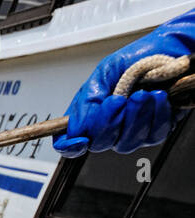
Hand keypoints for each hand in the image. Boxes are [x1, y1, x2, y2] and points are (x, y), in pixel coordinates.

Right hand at [53, 11, 194, 155]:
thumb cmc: (139, 57)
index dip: (70, 146)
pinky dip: (157, 115)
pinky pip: (153, 135)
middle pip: (99, 144)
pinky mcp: (155, 130)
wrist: (173, 48)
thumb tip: (76, 127)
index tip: (80, 139)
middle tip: (119, 99)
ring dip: (136, 116)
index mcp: (89, 113)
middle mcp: (109, 126)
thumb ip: (87, 101)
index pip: (68, 141)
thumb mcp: (104, 72)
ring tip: (144, 93)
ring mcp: (131, 130)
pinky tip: (158, 98)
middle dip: (110, 122)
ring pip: (126, 142)